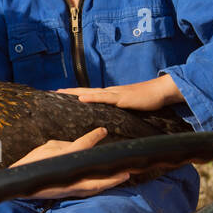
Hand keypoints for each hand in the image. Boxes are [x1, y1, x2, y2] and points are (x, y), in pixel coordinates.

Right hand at [9, 127, 133, 199]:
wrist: (21, 182)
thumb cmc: (33, 162)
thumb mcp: (48, 147)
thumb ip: (65, 145)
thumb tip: (80, 146)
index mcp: (65, 157)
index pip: (84, 144)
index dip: (95, 136)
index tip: (103, 130)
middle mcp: (71, 174)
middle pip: (98, 176)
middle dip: (114, 173)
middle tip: (128, 170)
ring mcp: (71, 186)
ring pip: (96, 186)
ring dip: (111, 182)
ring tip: (124, 176)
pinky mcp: (69, 193)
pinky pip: (89, 191)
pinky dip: (100, 187)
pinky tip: (106, 184)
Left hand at [56, 74, 182, 111]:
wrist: (160, 92)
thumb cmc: (147, 100)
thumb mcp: (129, 108)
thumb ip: (119, 112)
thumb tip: (110, 120)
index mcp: (110, 95)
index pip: (88, 94)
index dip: (74, 94)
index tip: (59, 95)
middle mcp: (109, 92)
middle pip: (84, 91)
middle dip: (68, 92)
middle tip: (51, 92)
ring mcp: (115, 94)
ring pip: (91, 93)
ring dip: (75, 93)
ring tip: (60, 92)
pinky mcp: (122, 98)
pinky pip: (105, 98)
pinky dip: (92, 98)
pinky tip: (82, 98)